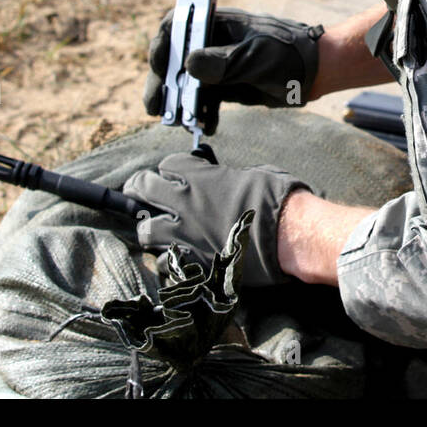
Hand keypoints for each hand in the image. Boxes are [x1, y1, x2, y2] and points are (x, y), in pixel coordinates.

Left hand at [122, 145, 309, 286]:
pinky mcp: (190, 261)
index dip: (172, 170)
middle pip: (143, 188)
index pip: (168, 164)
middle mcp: (184, 202)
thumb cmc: (275, 200)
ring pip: (145, 230)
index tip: (175, 175)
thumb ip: (225, 178)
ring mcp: (184, 234)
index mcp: (200, 177)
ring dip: (151, 229)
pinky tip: (177, 258)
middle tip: (142, 193)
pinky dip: (169, 260)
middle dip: (140, 189)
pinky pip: (164, 262)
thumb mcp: (250, 174)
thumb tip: (221, 180)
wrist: (286, 236)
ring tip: (158, 231)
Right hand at [142, 8, 324, 132]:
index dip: (162, 44)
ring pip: (187, 82)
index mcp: (217, 23)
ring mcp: (218, 63)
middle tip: (155, 107)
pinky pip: (204, 99)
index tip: (159, 66)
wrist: (314, 72)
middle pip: (176, 57)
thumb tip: (189, 66)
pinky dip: (202, 112)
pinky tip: (205, 127)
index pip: (177, 25)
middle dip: (164, 82)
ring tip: (175, 121)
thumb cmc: (288, 54)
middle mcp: (213, 41)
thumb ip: (223, 62)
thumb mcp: (255, 57)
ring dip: (180, 102)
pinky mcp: (226, 83)